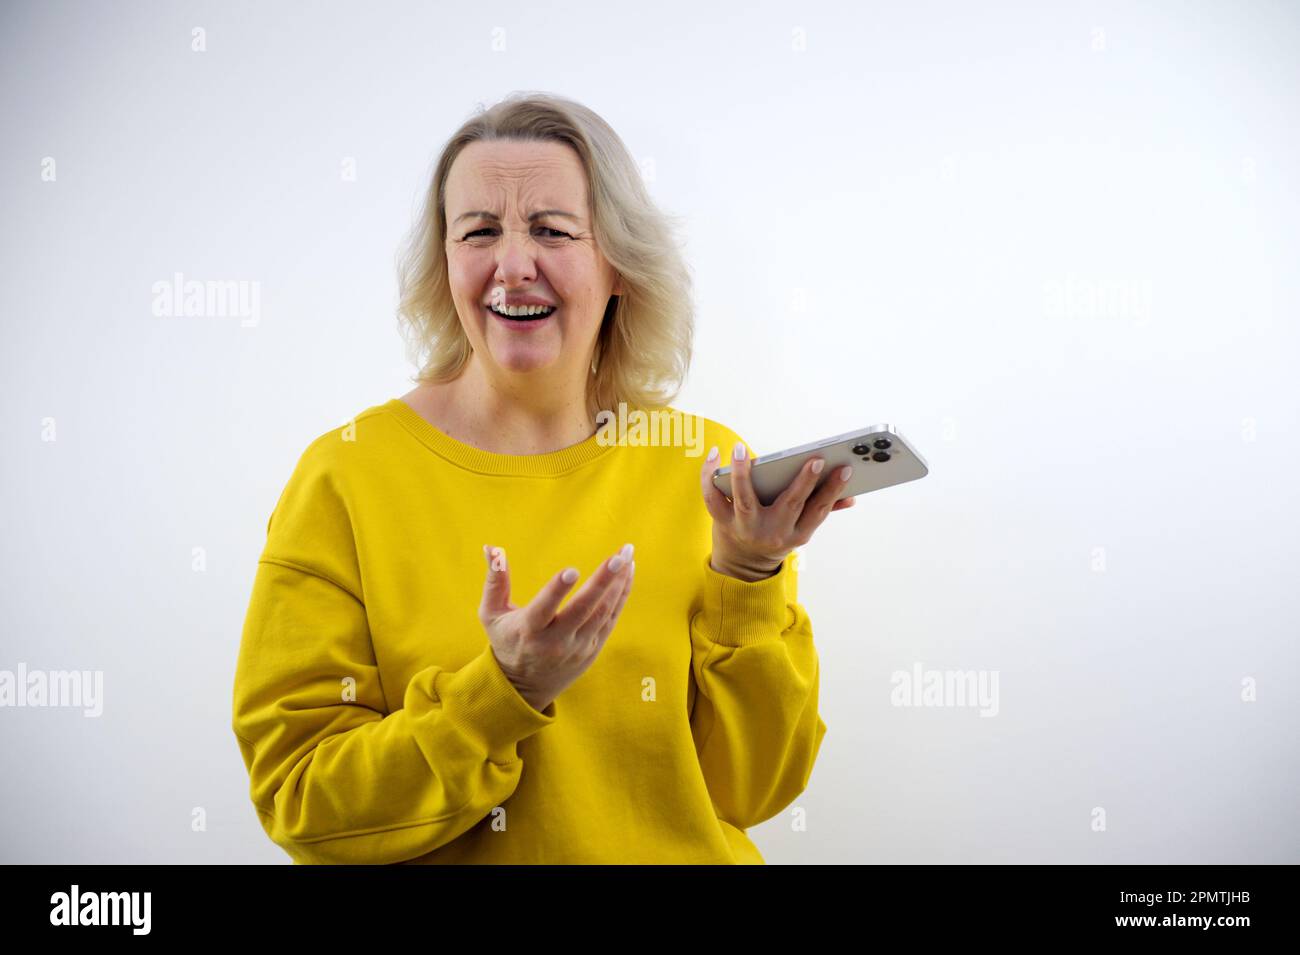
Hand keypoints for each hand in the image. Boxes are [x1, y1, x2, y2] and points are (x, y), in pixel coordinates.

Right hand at [478, 543, 634, 711]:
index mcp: (528, 630)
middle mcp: (555, 641)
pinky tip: (628, 571)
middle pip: (582, 610)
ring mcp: (578, 647)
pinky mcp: (593, 648)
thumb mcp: (492, 614)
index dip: (557, 590)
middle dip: (602, 581)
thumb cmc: (507, 640)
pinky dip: (621, 594)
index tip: (572, 570)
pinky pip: (611, 618)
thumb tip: (491, 546)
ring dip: (617, 583)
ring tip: (627, 554)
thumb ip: (495, 580)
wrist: (524, 687)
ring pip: (602, 613)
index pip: (544, 609)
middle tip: (619, 556)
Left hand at [700, 442, 855, 581]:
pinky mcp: (723, 523)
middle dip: (804, 482)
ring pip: (745, 500)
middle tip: (815, 459)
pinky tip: (715, 455)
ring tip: (740, 448)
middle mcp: (772, 533)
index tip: (845, 469)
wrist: (741, 567)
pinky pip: (713, 498)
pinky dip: (710, 476)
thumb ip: (821, 510)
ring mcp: (747, 528)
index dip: (833, 491)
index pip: (818, 511)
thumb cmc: (774, 536)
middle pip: (790, 505)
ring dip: (743, 473)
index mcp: (796, 534)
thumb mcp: (799, 531)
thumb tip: (851, 497)